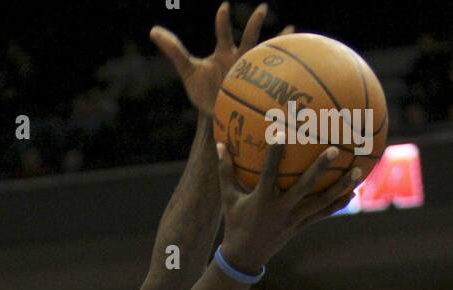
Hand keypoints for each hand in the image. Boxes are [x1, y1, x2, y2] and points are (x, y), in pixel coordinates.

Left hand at [150, 3, 290, 115]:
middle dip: (255, 23)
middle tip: (262, 8)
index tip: (223, 8)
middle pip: (248, 37)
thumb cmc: (203, 90)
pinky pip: (274, 78)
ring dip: (278, 41)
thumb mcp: (187, 70)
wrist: (217, 115)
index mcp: (224, 52)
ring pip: (266, 53)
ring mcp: (253, 71)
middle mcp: (241, 57)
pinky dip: (286, 70)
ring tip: (291, 29)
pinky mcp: (260, 87)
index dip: (222, 20)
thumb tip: (153, 30)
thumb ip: (174, 50)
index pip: (223, 32)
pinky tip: (299, 67)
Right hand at [218, 142, 360, 273]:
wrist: (244, 258)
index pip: (269, 173)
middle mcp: (281, 210)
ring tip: (358, 171)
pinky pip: (323, 213)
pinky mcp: (301, 226)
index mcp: (262, 200)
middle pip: (304, 187)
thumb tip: (219, 144)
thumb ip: (225, 171)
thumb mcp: (227, 198)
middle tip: (335, 149)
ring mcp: (294, 220)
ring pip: (321, 202)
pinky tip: (353, 191)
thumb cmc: (235, 223)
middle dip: (319, 169)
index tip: (282, 131)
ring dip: (340, 187)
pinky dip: (338, 203)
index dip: (275, 153)